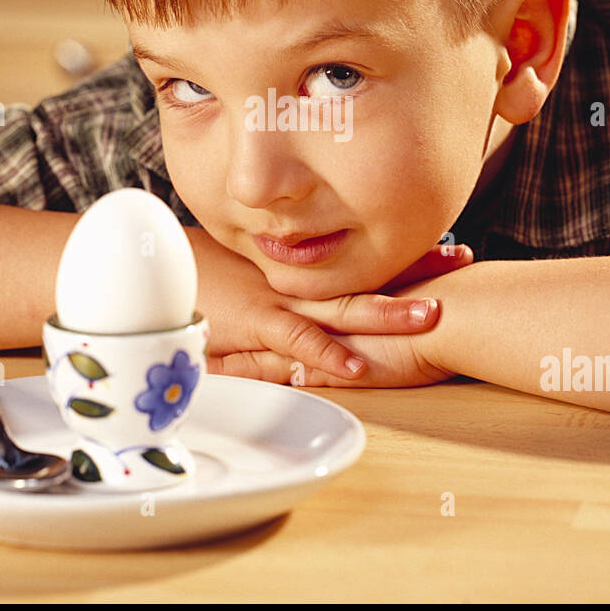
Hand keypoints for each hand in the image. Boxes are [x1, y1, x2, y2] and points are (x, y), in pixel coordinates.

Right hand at [185, 226, 472, 385]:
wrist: (145, 266)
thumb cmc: (192, 272)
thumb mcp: (244, 275)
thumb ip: (278, 285)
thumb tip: (311, 295)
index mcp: (298, 267)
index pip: (359, 257)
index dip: (403, 253)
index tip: (445, 245)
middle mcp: (295, 279)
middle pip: (365, 272)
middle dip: (415, 269)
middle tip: (463, 258)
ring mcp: (277, 300)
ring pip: (342, 306)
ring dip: (388, 312)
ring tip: (433, 314)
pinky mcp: (253, 323)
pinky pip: (296, 342)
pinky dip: (326, 354)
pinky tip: (356, 365)